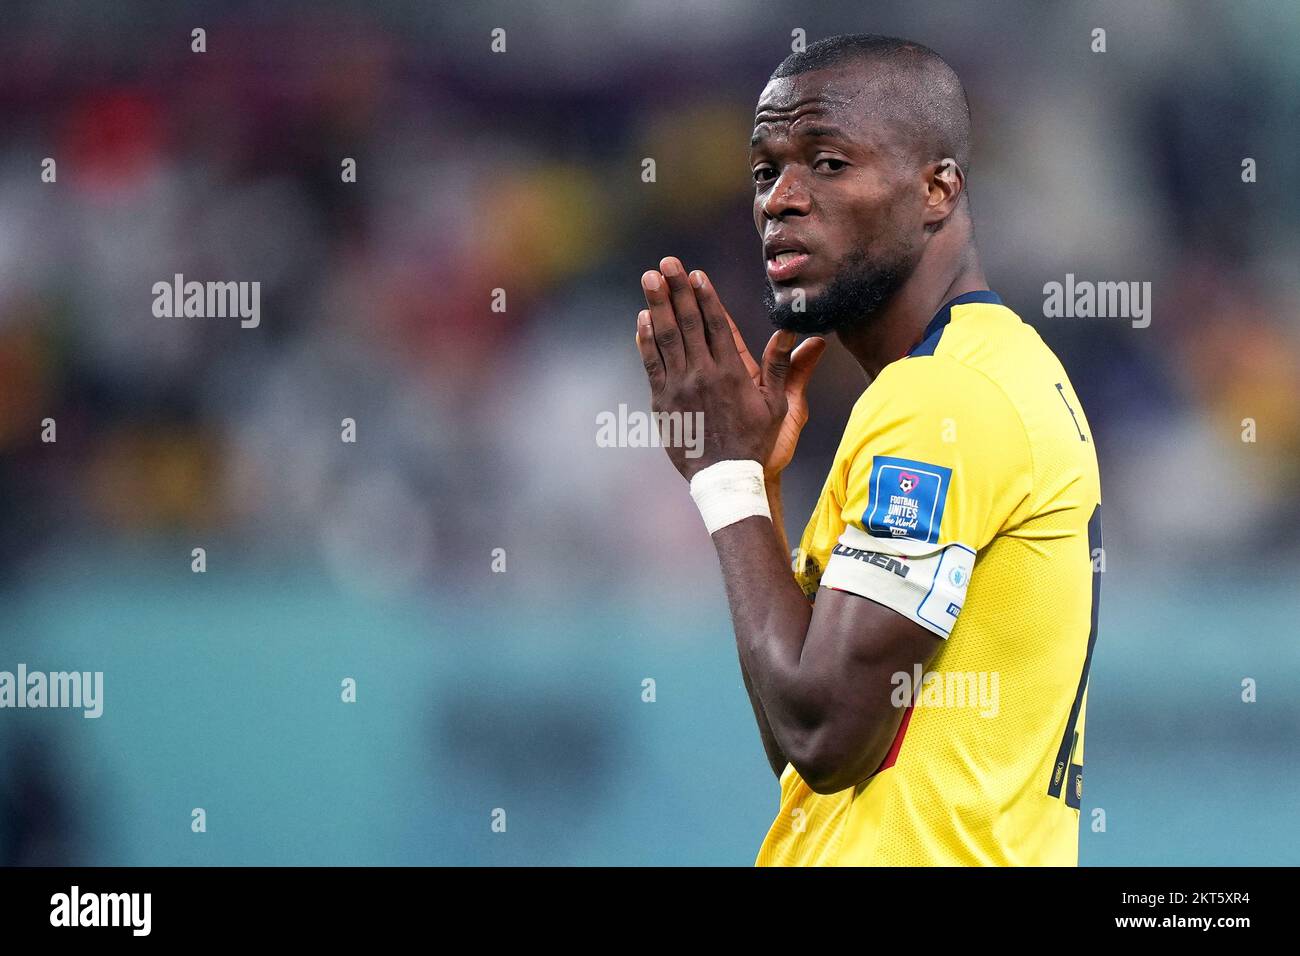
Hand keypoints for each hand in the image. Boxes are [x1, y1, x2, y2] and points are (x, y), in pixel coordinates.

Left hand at [636, 257, 824, 480]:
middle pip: (688, 323)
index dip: (705, 296)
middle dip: (677, 290)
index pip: (716, 324)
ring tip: (650, 279)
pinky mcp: (663, 401)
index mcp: (732, 372)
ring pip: (667, 339)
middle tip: (667, 263)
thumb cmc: (756, 441)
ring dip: (657, 306)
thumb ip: (785, 367)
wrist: (726, 477)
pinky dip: (646, 341)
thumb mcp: (778, 405)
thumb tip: (803, 336)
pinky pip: (652, 365)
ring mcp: (680, 387)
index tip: (696, 274)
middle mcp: (703, 375)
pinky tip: (643, 319)